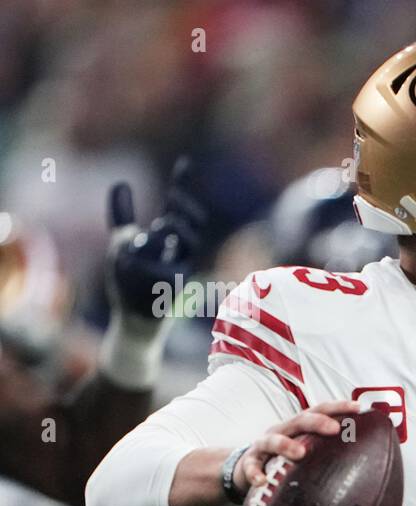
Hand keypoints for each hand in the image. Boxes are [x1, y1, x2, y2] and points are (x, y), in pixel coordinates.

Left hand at [107, 156, 209, 318]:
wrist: (134, 324)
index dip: (184, 187)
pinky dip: (135, 259)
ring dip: (149, 236)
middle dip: (175, 208)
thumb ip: (123, 217)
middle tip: (168, 201)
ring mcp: (181, 268)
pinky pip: (151, 257)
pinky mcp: (173, 283)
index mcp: (176, 245)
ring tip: (139, 246)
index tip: (185, 163)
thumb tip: (123, 183)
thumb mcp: (122, 246)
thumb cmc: (129, 287)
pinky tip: (127, 267)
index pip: (184, 212)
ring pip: (165, 234)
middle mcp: (184, 255)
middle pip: (181, 219)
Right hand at [235, 400, 361, 495]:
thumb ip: (329, 452)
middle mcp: (282, 430)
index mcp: (299, 426)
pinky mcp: (249, 462)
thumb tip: (369, 465)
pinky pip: (251, 467)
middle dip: (317, 422)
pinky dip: (256, 473)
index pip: (320, 410)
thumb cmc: (286, 459)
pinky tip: (262, 482)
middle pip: (299, 420)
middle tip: (334, 429)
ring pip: (272, 440)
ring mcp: (263, 445)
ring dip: (285, 445)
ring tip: (300, 453)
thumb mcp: (306, 450)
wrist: (246, 468)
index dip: (338, 407)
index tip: (358, 408)